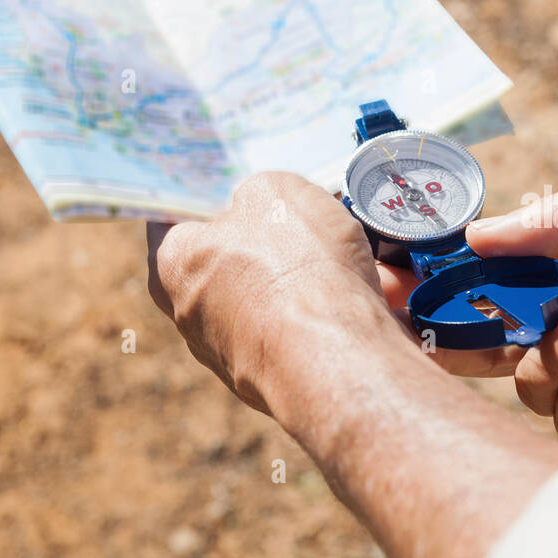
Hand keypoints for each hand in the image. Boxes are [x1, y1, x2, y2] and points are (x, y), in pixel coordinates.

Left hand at [146, 171, 401, 413]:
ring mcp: (239, 354)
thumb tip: (264, 205)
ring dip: (328, 270)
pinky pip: (317, 327)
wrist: (341, 364)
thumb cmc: (295, 270)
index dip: (206, 192)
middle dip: (284, 233)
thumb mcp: (273, 190)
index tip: (233, 178)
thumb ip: (260, 192)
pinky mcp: (285, 379)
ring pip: (286, 293)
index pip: (172, 218)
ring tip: (366, 251)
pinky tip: (385, 290)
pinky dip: (346, 306)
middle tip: (315, 209)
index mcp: (173, 266)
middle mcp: (196, 317)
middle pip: (238, 257)